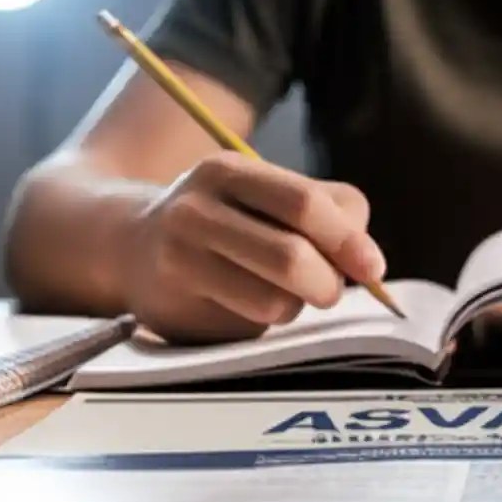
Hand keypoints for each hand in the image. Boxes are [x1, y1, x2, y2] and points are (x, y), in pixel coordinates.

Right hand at [119, 152, 385, 342]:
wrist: (128, 245)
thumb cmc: (226, 220)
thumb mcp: (266, 194)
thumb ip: (328, 210)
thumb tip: (367, 259)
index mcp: (227, 172)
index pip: (304, 205)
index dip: (348, 241)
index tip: (373, 268)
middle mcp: (195, 212)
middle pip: (291, 258)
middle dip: (327, 283)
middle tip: (330, 291)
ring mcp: (178, 263)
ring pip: (274, 302)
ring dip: (295, 306)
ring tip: (278, 293)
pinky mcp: (173, 310)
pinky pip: (248, 329)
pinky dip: (262, 323)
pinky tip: (239, 305)